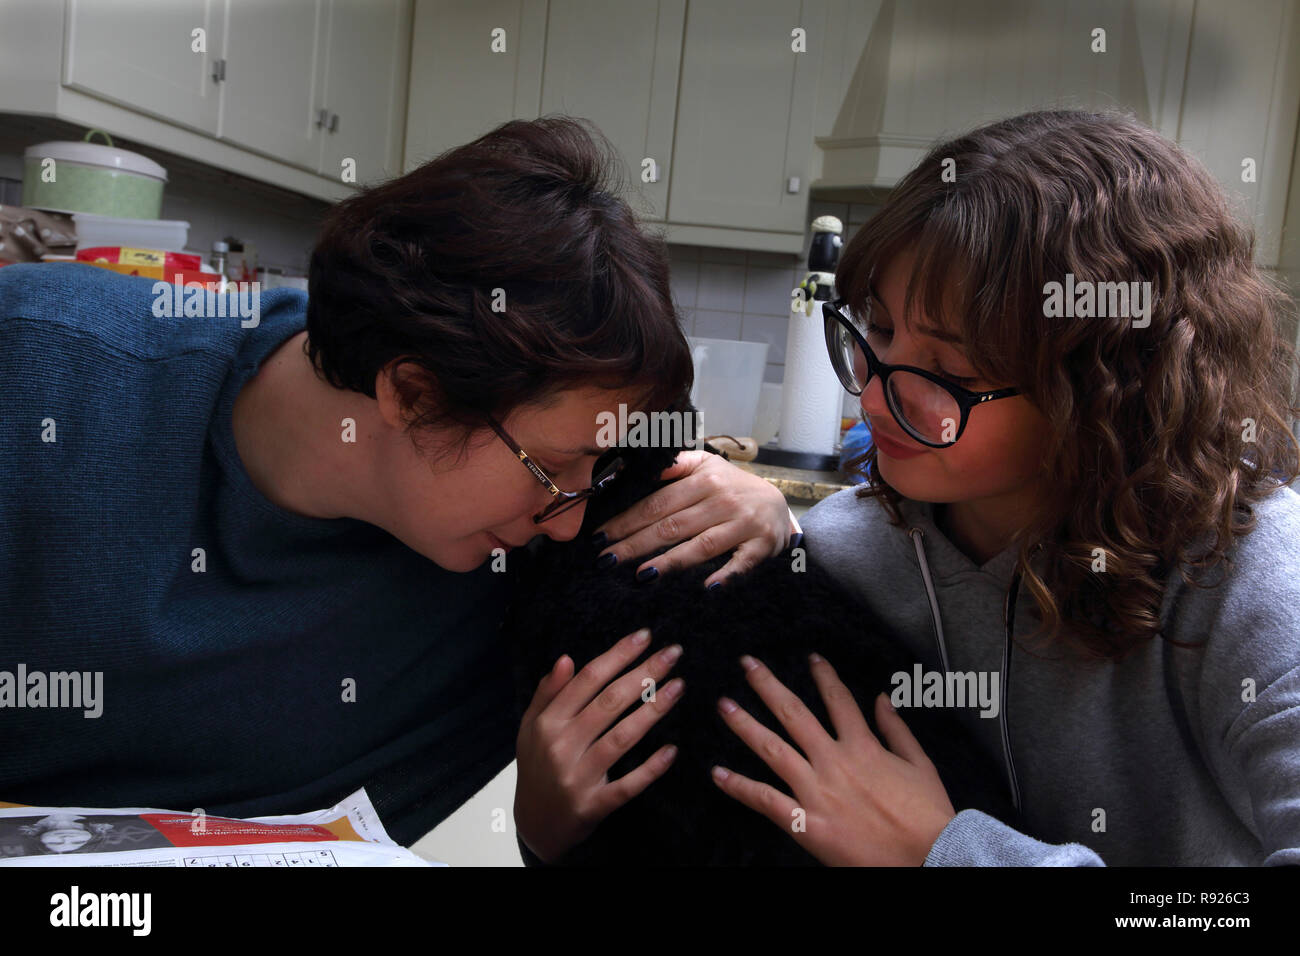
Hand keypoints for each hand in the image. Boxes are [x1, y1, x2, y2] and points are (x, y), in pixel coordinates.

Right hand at [514, 627, 684, 861]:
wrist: (534, 823)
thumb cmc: (537, 765)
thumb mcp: (531, 727)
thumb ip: (548, 692)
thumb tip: (566, 658)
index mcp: (548, 723)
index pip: (588, 680)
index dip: (618, 655)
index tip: (645, 636)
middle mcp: (562, 747)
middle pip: (610, 702)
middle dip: (644, 674)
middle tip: (673, 653)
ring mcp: (578, 777)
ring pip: (622, 738)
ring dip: (653, 711)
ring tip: (679, 687)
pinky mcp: (594, 805)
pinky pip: (628, 784)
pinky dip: (651, 768)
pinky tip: (672, 750)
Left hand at [592, 450, 792, 587]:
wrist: (780, 504)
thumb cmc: (733, 487)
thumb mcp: (707, 465)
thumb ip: (676, 464)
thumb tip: (641, 466)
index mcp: (704, 480)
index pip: (657, 503)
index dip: (627, 520)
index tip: (600, 537)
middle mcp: (722, 500)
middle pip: (672, 525)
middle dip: (636, 544)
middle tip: (608, 561)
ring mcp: (743, 524)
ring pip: (701, 545)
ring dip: (671, 561)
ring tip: (643, 576)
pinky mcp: (762, 545)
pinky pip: (741, 563)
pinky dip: (726, 576)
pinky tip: (706, 588)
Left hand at [711, 653, 956, 865]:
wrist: (931, 856)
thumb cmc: (928, 813)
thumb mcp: (920, 764)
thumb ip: (898, 728)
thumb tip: (882, 697)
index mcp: (864, 746)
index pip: (838, 700)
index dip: (824, 676)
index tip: (810, 658)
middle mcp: (835, 761)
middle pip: (794, 714)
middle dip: (767, 685)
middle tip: (746, 663)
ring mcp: (818, 791)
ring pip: (773, 749)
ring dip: (745, 724)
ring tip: (724, 705)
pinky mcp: (807, 823)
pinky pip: (766, 800)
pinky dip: (740, 787)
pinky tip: (717, 774)